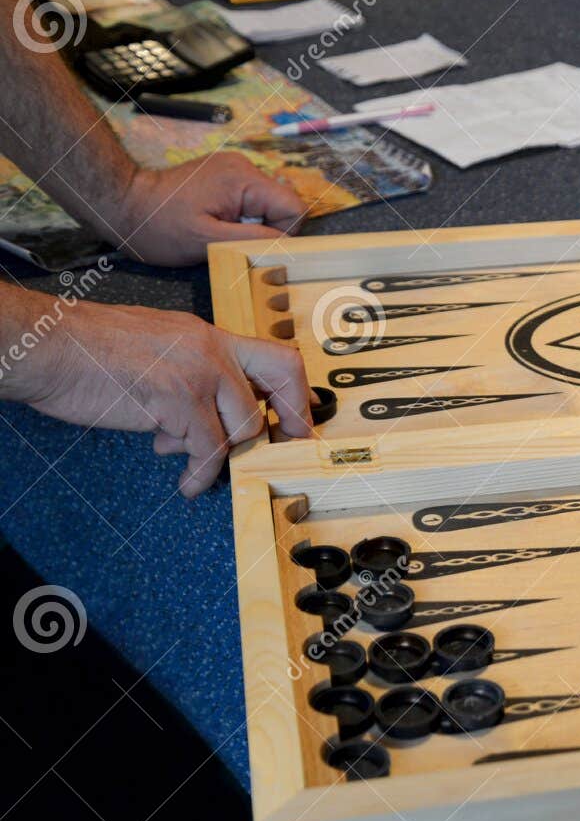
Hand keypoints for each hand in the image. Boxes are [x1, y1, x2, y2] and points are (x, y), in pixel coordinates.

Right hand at [16, 300, 311, 497]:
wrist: (44, 347)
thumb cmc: (86, 354)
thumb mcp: (153, 355)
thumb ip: (185, 382)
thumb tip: (198, 428)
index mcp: (207, 335)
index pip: (275, 356)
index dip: (294, 393)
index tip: (295, 424)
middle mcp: (211, 347)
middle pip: (281, 380)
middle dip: (289, 422)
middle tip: (283, 453)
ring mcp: (197, 371)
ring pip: (244, 425)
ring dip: (226, 457)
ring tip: (198, 472)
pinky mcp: (177, 399)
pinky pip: (209, 449)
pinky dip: (201, 475)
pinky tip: (187, 485)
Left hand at [107, 153, 304, 266]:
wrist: (125, 204)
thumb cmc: (159, 226)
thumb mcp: (208, 241)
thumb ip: (254, 240)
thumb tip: (289, 245)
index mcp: (243, 179)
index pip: (294, 208)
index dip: (283, 234)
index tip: (254, 245)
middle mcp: (244, 167)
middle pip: (283, 205)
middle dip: (266, 229)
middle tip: (232, 238)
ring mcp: (235, 168)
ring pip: (269, 205)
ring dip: (252, 224)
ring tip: (221, 229)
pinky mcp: (226, 175)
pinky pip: (253, 200)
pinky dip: (242, 216)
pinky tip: (217, 221)